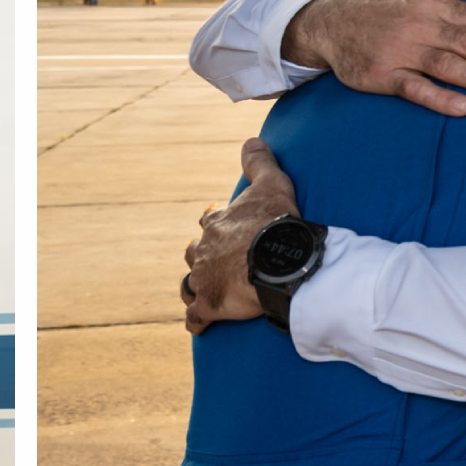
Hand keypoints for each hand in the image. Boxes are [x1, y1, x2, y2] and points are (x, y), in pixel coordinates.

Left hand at [183, 139, 299, 334]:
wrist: (276, 261)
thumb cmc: (274, 223)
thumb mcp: (272, 184)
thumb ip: (260, 162)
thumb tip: (252, 140)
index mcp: (217, 224)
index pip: (209, 221)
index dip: (215, 223)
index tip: (224, 226)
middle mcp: (204, 250)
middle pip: (195, 252)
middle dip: (203, 256)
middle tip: (218, 263)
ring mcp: (203, 279)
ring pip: (190, 283)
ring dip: (196, 286)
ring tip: (206, 292)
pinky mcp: (208, 305)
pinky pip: (195, 317)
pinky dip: (197, 321)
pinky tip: (200, 325)